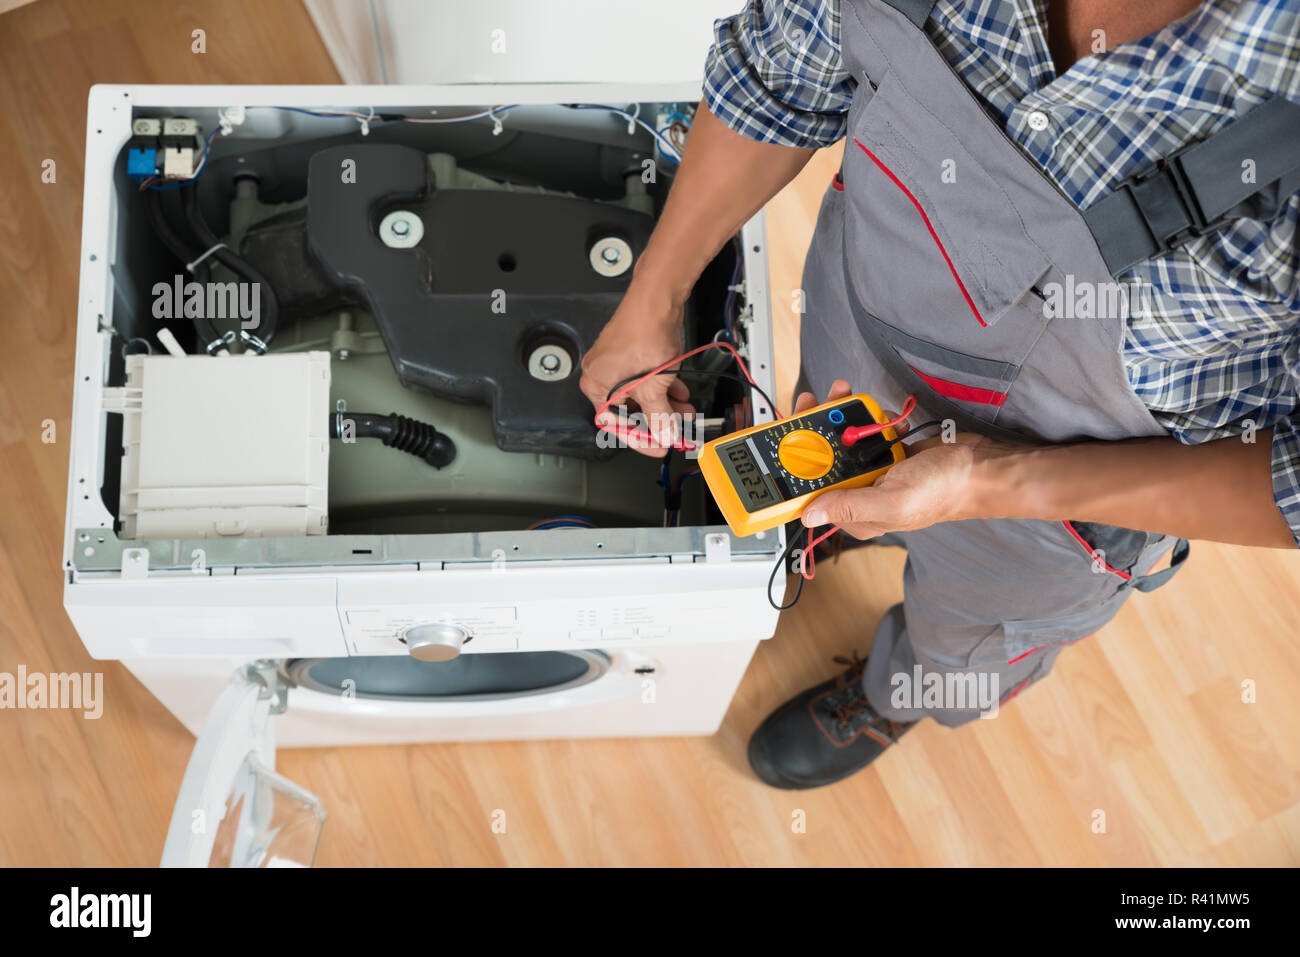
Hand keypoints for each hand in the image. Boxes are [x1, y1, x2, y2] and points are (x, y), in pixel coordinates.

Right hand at [579, 285, 695, 457]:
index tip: (658, 446)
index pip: (614, 425)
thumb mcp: (654, 386)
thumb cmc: (644, 333)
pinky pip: (645, 379)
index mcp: (596, 385)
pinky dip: (662, 387)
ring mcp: (616, 364)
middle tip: (675, 430)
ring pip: (641, 395)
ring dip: (664, 405)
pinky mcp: (631, 354)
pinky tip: (679, 392)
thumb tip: (663, 434)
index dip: (640, 439)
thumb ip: (659, 416)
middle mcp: (602, 375)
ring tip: (684, 411)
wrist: (656, 299)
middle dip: (657, 420)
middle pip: (629, 410)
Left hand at [796, 380, 1019, 538]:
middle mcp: (859, 493)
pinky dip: (871, 418)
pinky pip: (866, 430)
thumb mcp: (891, 502)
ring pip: (842, 440)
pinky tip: (884, 416)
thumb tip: (809, 516)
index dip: (793, 464)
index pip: (810, 491)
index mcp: (854, 514)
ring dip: (844, 417)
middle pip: (821, 459)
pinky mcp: (884, 451)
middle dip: (816, 428)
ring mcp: (871, 470)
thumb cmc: (944, 492)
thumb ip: (848, 506)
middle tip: (816, 402)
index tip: (785, 434)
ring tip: (847, 397)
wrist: (980, 466)